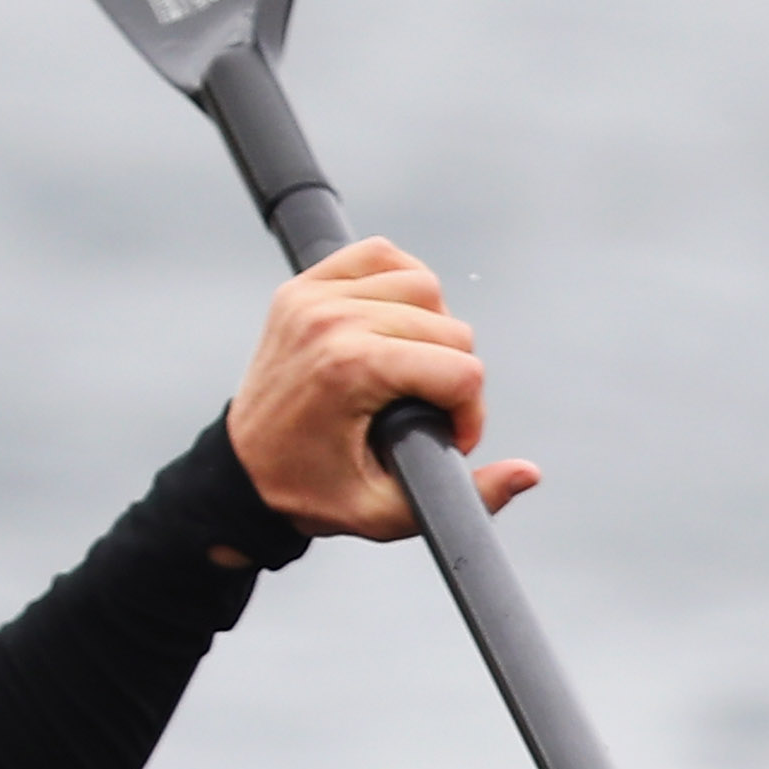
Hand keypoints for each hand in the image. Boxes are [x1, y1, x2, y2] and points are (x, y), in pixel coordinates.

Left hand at [219, 238, 539, 548]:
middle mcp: (331, 321)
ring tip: (414, 369)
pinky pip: (380, 255)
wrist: (240, 476)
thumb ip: (468, 498)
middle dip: (452, 376)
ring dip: (433, 328)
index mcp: (350, 369)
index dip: (468, 413)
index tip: (449, 439)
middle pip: (449, 328)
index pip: (459, 370)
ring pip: (424, 286)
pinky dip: (402, 282)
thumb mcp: (388, 513)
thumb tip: (528, 472)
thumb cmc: (312, 494)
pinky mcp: (304, 285)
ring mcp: (314, 297)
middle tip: (427, 411)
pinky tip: (399, 322)